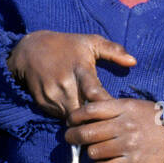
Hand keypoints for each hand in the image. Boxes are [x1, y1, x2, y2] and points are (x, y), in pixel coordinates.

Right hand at [7, 31, 135, 119]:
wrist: (30, 50)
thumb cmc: (66, 45)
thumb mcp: (90, 42)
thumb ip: (113, 50)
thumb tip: (133, 61)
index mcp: (80, 69)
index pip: (95, 93)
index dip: (106, 104)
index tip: (118, 111)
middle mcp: (65, 85)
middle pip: (85, 112)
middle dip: (96, 118)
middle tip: (108, 120)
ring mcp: (52, 95)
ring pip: (72, 118)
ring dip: (83, 119)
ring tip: (94, 118)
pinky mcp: (43, 103)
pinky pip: (60, 117)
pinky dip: (68, 115)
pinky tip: (76, 111)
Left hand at [65, 99, 163, 162]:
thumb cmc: (156, 121)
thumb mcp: (137, 106)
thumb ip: (114, 107)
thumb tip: (88, 109)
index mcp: (125, 107)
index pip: (90, 109)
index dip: (75, 116)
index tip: (71, 120)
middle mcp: (124, 125)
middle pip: (86, 132)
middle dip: (73, 136)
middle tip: (70, 138)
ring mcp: (128, 145)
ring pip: (93, 151)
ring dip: (91, 153)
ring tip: (95, 151)